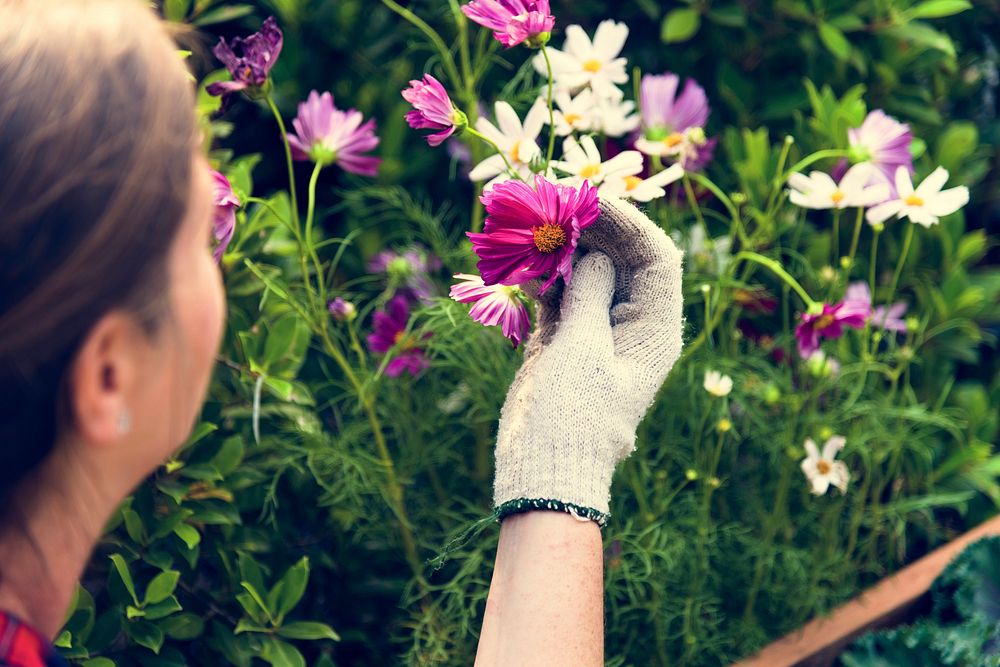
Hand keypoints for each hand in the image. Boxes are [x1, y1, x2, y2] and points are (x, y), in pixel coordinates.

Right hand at [492, 197, 684, 524]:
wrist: (542, 470)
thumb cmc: (573, 416)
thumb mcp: (583, 350)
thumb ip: (589, 294)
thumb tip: (593, 256)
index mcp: (655, 329)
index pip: (656, 257)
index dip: (627, 222)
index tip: (590, 200)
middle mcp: (631, 325)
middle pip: (620, 259)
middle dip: (588, 229)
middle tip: (551, 201)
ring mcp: (595, 332)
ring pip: (585, 273)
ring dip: (560, 248)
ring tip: (530, 221)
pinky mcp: (563, 341)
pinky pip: (558, 294)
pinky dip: (541, 275)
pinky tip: (520, 259)